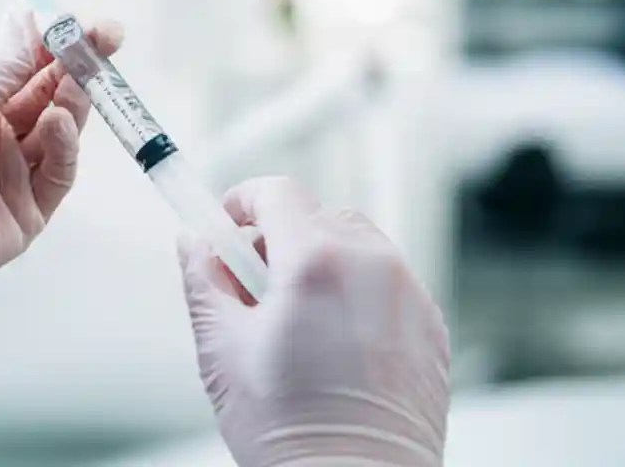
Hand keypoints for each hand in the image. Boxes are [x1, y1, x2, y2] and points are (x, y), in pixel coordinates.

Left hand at [0, 4, 121, 407]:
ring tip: (76, 84)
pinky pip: (61, 172)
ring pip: (63, 130)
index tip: (90, 23)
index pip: (29, 66)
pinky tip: (57, 125)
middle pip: (53, 95)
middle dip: (80, 67)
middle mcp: (2, 135)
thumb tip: (29, 10)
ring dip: (72, 103)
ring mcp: (19, 172)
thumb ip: (5, 62)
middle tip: (105, 42)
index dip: (60, 43)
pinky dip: (65, 146)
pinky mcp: (34, 209)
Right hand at [177, 177, 450, 466]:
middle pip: (319, 215)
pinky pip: (391, 284)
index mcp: (317, 263)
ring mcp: (409, 295)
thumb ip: (203, 281)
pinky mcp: (431, 327)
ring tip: (296, 317)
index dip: (244, 201)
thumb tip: (193, 243)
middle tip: (253, 283)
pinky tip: (336, 341)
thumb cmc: (291, 431)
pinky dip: (361, 293)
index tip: (227, 222)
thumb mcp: (222, 351)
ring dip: (324, 260)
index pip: (278, 192)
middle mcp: (372, 266)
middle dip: (281, 236)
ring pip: (359, 245)